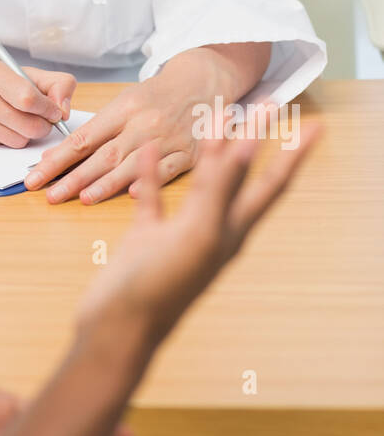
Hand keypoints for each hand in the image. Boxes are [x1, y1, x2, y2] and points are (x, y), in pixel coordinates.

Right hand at [0, 60, 77, 148]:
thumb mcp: (13, 71)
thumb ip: (49, 84)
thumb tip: (64, 111)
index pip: (29, 98)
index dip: (49, 109)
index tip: (55, 111)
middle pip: (28, 126)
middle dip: (42, 127)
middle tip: (39, 120)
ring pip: (18, 141)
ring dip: (23, 134)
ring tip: (13, 120)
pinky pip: (1, 146)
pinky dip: (5, 139)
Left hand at [25, 43, 269, 202]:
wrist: (201, 84)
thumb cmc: (156, 96)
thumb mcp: (125, 101)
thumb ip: (98, 129)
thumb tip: (61, 154)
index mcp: (123, 108)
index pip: (83, 138)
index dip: (58, 159)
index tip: (36, 175)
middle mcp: (143, 124)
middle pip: (103, 155)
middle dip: (73, 178)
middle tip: (49, 194)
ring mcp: (167, 139)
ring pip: (131, 165)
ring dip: (104, 184)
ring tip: (81, 199)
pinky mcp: (189, 153)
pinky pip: (168, 170)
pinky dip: (149, 181)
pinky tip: (130, 195)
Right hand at [77, 118, 320, 341]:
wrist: (118, 328)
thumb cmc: (161, 288)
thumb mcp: (199, 233)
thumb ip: (222, 188)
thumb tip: (250, 146)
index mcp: (232, 231)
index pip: (272, 185)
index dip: (295, 155)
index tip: (317, 126)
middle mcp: (213, 229)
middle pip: (241, 176)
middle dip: (257, 141)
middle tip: (269, 107)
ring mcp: (181, 234)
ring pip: (201, 182)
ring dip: (209, 150)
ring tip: (215, 117)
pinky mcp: (148, 238)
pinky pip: (155, 198)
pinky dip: (152, 173)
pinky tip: (147, 151)